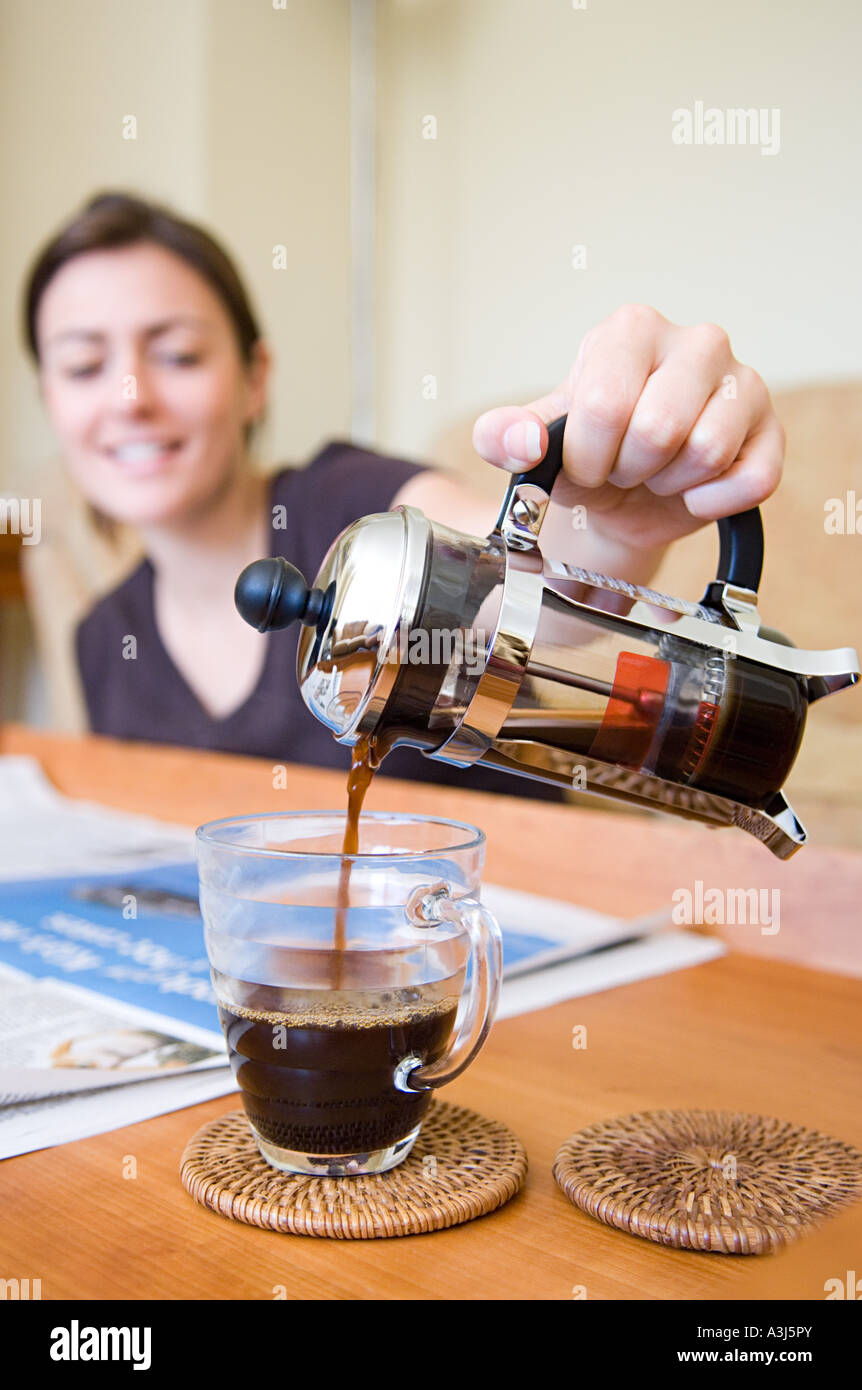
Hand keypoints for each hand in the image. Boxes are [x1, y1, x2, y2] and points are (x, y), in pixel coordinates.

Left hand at [471, 304, 783, 552]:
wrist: (623, 496)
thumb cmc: (587, 453)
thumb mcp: (535, 445)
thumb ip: (504, 437)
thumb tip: (519, 441)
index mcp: (631, 330)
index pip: (605, 403)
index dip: (587, 455)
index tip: (584, 461)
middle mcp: (695, 342)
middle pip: (658, 428)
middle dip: (628, 469)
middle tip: (622, 468)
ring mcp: (741, 382)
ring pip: (707, 451)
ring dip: (669, 484)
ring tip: (655, 472)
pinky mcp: (771, 431)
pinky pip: (753, 479)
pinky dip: (712, 503)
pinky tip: (692, 493)